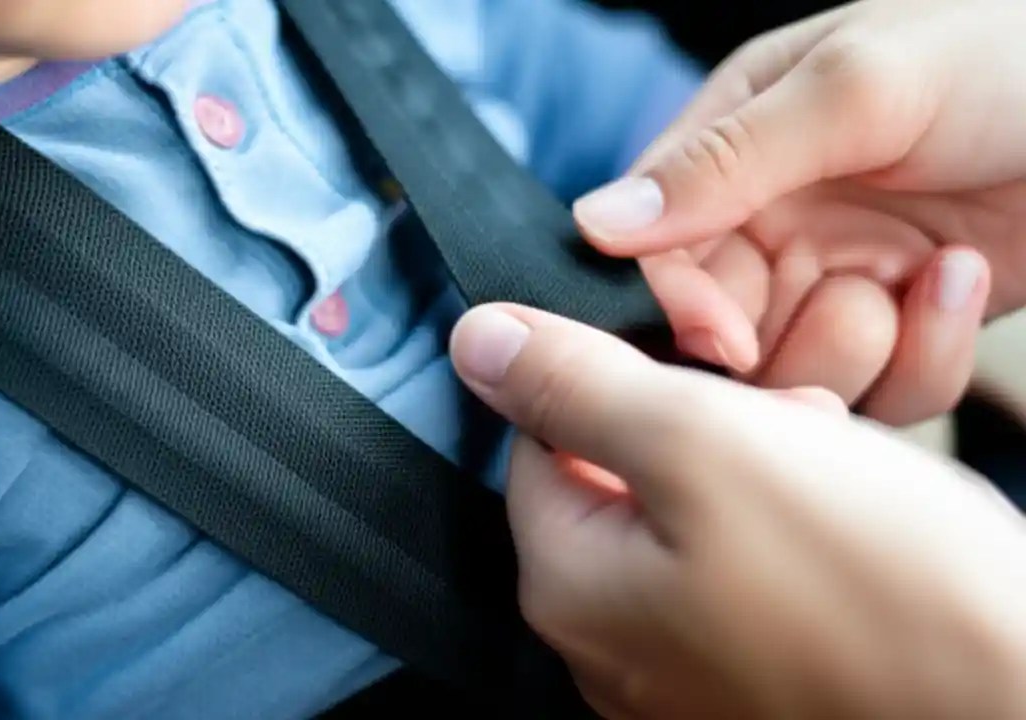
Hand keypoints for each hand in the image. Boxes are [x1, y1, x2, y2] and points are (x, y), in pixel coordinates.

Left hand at [450, 303, 1025, 719]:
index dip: (621, 375)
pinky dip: (796, 526)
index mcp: (569, 587)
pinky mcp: (761, 680)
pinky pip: (751, 568)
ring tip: (842, 470)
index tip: (706, 363)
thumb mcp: (703, 443)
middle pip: (620, 477)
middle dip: (707, 424)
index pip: (540, 437)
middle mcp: (611, 647)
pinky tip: (858, 521)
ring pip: (696, 516)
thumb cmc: (880, 585)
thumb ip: (575, 386)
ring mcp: (687, 674)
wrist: (1023, 702)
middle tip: (795, 418)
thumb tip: (478, 343)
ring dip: (762, 465)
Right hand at [572, 0, 1025, 425]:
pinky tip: (957, 280)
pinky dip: (921, 358)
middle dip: (782, 344)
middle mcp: (771, 222)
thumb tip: (596, 221)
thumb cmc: (1008, 53)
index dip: (684, 305)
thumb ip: (724, 162)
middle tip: (858, 310)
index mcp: (733, 149)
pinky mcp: (900, 327)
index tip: (730, 341)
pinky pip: (876, 390)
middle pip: (718, 334)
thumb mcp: (855, 91)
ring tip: (927, 276)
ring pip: (793, 377)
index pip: (657, 252)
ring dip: (863, 350)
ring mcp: (836, 278)